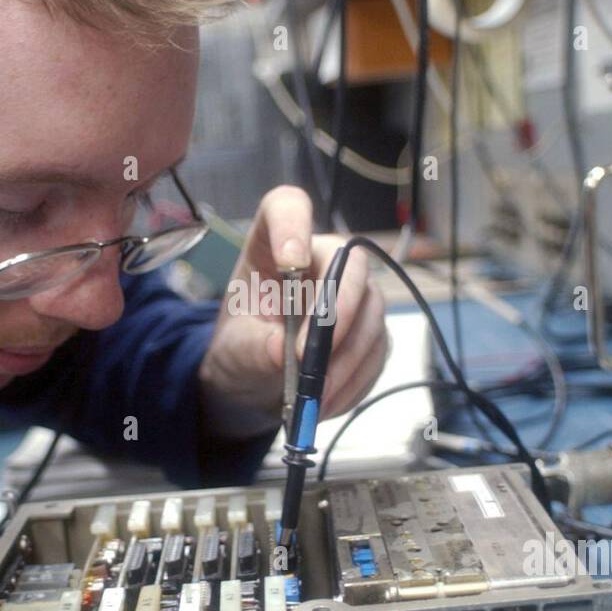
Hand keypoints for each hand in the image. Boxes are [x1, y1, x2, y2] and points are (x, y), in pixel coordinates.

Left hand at [198, 186, 387, 439]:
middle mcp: (320, 260)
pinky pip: (377, 352)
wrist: (256, 382)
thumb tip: (282, 353)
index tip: (290, 261)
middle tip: (310, 360)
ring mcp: (354, 294)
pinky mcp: (372, 332)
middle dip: (337, 315)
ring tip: (315, 399)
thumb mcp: (234, 350)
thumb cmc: (242, 348)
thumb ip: (253, 348)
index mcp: (274, 246)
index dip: (294, 224)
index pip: (288, 206)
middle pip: (349, 265)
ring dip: (346, 361)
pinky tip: (328, 404)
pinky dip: (355, 382)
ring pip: (372, 314)